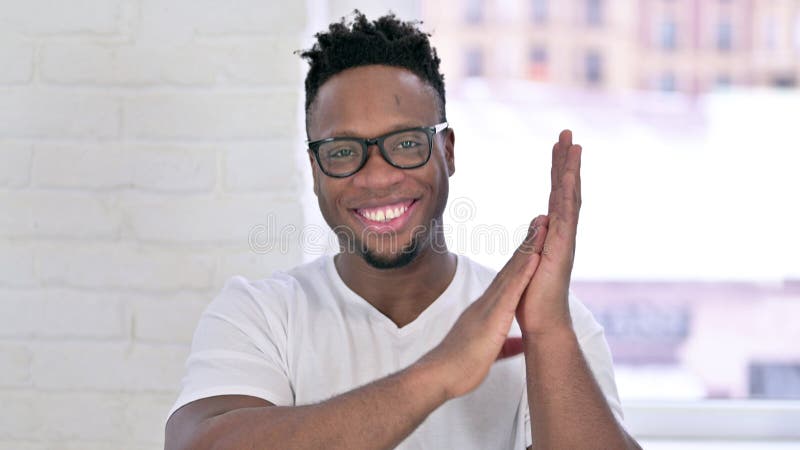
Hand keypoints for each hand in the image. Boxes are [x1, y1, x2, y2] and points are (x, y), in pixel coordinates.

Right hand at [418, 215, 547, 399]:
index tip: (534, 245)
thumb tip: (519, 344)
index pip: (507, 281)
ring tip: (542, 228)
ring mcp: (489, 306)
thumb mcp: (488, 354)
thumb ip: (505, 347)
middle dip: (527, 245)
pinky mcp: (493, 316)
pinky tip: (535, 257)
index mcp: (486, 311)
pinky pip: (511, 290)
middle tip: (540, 222)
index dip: (521, 262)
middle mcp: (487, 302)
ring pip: (512, 272)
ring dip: (529, 249)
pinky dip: (524, 272)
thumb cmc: (459, 367)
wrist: (440, 375)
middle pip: (511, 268)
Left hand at [516, 129, 581, 334]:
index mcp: (552, 234)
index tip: (557, 148)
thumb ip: (534, 239)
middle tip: (567, 134)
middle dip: (566, 161)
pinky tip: (568, 174)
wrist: (543, 323)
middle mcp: (562, 233)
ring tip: (573, 144)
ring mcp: (565, 239)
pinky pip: (566, 214)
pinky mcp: (561, 248)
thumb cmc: (534, 298)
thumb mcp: (529, 260)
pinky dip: (568, 192)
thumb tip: (540, 219)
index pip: (555, 196)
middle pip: (565, 190)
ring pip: (569, 197)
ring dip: (571, 170)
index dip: (557, 172)